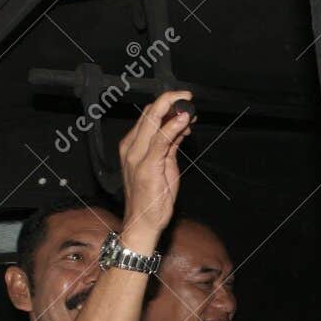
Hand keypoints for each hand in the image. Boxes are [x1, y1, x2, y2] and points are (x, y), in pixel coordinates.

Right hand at [118, 89, 192, 251]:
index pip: (147, 115)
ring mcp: (137, 156)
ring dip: (173, 109)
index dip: (166, 103)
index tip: (183, 99)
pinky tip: (184, 119)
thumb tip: (181, 123)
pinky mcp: (147, 166)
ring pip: (152, 121)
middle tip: (187, 97)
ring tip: (189, 106)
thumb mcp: (164, 164)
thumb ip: (170, 143)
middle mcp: (131, 147)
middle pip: (149, 113)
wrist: (143, 222)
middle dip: (170, 100)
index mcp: (132, 145)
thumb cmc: (152, 197)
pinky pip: (160, 140)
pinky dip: (172, 127)